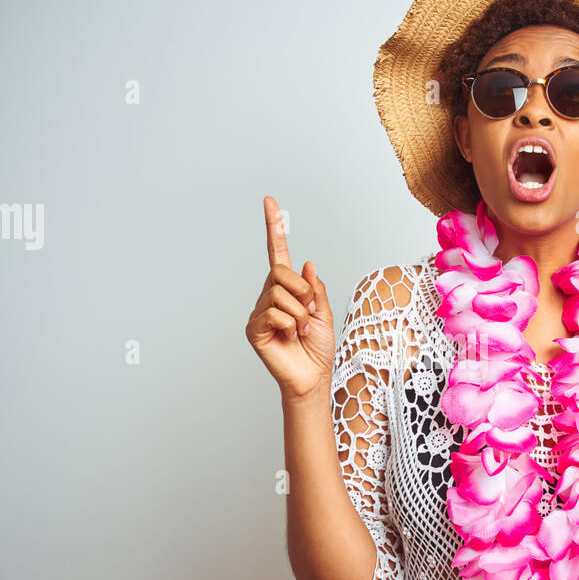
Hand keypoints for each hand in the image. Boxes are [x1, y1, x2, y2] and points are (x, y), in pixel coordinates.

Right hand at [246, 196, 334, 399]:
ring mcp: (259, 312)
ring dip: (299, 312)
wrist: (312, 377)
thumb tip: (307, 264)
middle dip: (301, 290)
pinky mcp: (254, 329)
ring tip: (299, 330)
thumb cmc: (317, 348)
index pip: (277, 253)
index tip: (270, 202)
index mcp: (286, 289)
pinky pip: (273, 312)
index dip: (274, 228)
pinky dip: (289, 324)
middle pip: (280, 271)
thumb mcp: (324, 312)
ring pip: (279, 293)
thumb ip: (315, 288)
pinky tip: (289, 336)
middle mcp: (268, 296)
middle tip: (308, 312)